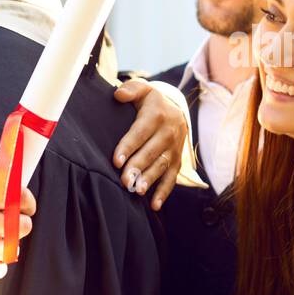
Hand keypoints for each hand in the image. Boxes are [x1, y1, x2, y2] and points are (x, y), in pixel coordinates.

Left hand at [112, 79, 186, 209]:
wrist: (176, 109)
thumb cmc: (150, 102)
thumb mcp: (142, 90)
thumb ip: (131, 89)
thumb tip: (118, 94)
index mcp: (157, 115)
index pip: (141, 132)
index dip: (128, 146)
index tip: (116, 160)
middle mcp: (169, 132)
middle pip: (152, 152)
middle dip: (137, 167)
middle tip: (124, 181)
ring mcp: (175, 148)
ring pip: (162, 166)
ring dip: (150, 180)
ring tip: (137, 191)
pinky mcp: (178, 160)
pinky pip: (172, 178)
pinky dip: (164, 192)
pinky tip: (154, 205)